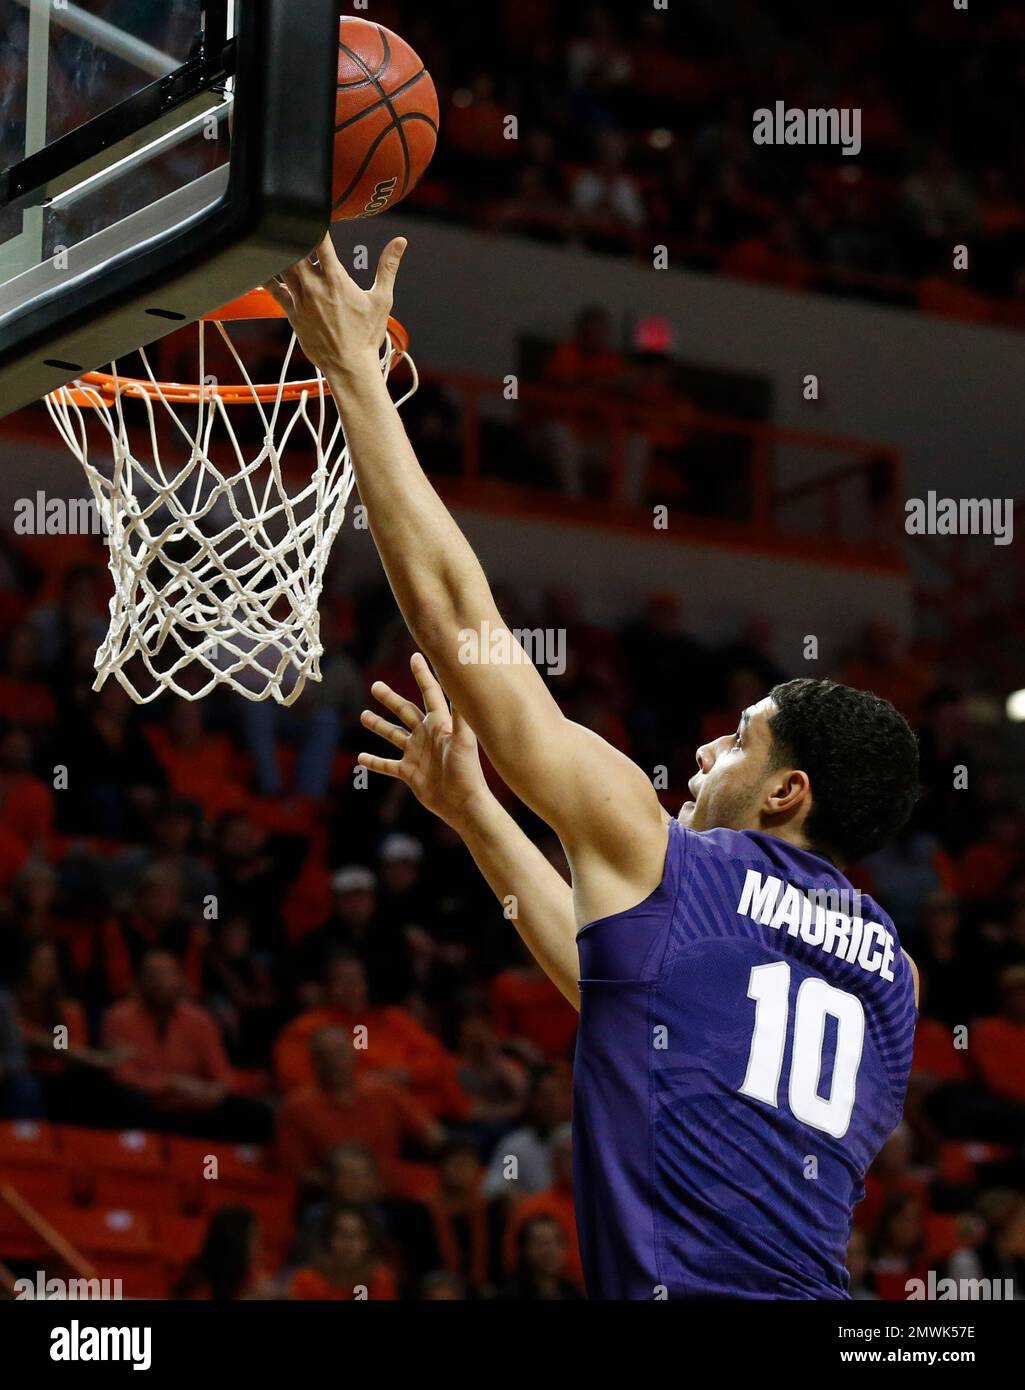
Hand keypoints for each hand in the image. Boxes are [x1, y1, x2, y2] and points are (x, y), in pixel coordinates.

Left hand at [263, 232, 406, 376]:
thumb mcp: (382, 299)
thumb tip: (400, 242)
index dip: (315, 221)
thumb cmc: (367, 335)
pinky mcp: (291, 313)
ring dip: (279, 251)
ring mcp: (300, 300)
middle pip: (294, 250)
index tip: (314, 211)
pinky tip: (261, 264)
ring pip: (281, 266)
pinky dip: (267, 275)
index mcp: (336, 279)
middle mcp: (314, 287)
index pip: (320, 240)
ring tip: (275, 236)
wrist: (349, 366)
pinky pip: (273, 289)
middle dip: (292, 234)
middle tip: (289, 220)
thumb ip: (388, 267)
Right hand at [358, 653, 490, 830]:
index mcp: (440, 724)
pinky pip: (388, 765)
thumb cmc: (466, 770)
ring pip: (393, 735)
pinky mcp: (409, 773)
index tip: (415, 656)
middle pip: (405, 711)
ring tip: (363, 715)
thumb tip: (464, 684)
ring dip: (379, 726)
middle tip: (375, 686)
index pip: (430, 693)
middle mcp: (427, 736)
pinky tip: (361, 757)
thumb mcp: (463, 739)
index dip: (422, 675)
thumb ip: (461, 713)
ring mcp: (417, 754)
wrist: (463, 803)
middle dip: (390, 699)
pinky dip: (375, 761)